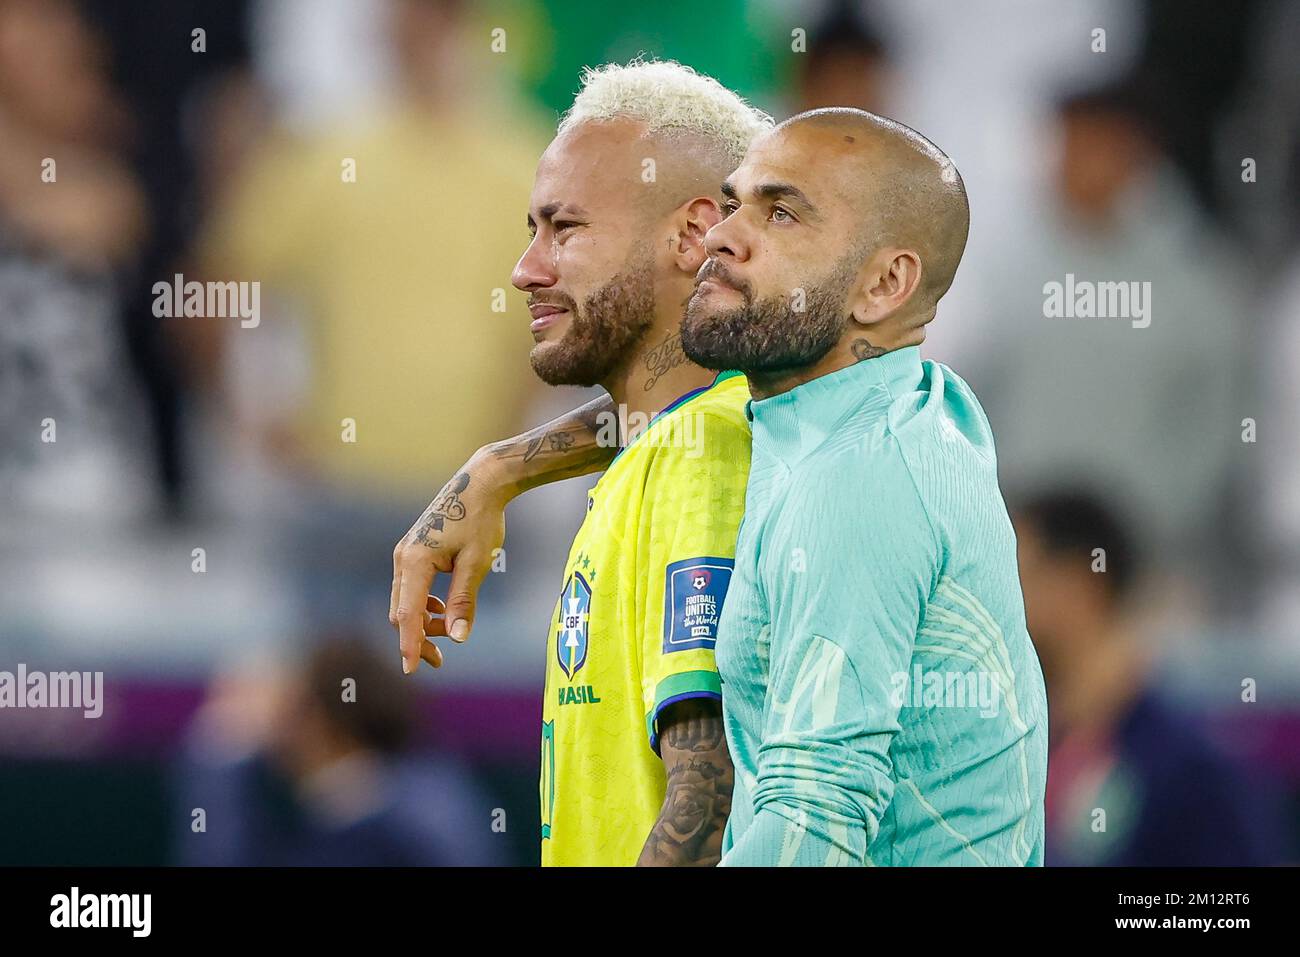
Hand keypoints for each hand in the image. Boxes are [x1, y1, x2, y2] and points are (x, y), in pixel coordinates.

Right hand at [390, 454, 507, 673]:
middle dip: (417, 639)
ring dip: (420, 623)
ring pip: (404, 602)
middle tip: (439, 661)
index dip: (410, 645)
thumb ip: (464, 601)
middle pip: (401, 612)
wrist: (479, 484)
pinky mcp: (412, 552)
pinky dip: (422, 606)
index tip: (411, 670)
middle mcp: (403, 558)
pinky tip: (441, 611)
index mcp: (415, 561)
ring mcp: (404, 554)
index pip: (409, 614)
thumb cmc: (480, 521)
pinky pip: (409, 589)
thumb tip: (457, 637)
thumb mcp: (476, 564)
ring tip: (446, 635)